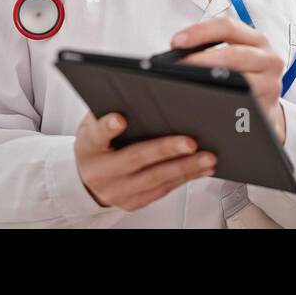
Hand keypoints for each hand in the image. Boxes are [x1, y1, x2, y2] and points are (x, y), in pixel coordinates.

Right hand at [74, 112, 216, 210]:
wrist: (89, 180)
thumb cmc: (98, 145)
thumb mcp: (94, 125)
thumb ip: (110, 110)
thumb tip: (140, 92)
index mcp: (90, 147)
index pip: (97, 135)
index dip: (107, 127)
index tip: (119, 119)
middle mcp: (101, 172)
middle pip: (135, 159)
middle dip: (166, 150)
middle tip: (190, 143)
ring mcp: (118, 191)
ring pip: (156, 179)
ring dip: (185, 168)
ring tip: (207, 157)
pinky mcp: (134, 202)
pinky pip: (164, 190)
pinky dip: (186, 178)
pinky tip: (201, 169)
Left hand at [171, 18, 286, 143]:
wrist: (266, 105)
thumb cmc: (243, 76)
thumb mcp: (235, 54)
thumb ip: (212, 47)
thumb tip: (177, 50)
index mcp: (256, 40)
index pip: (228, 27)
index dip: (201, 32)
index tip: (177, 42)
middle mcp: (268, 59)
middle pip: (235, 54)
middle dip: (204, 59)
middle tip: (179, 65)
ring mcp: (271, 84)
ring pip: (243, 82)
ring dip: (215, 83)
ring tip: (189, 85)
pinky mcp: (268, 108)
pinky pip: (245, 106)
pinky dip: (226, 105)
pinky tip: (206, 106)